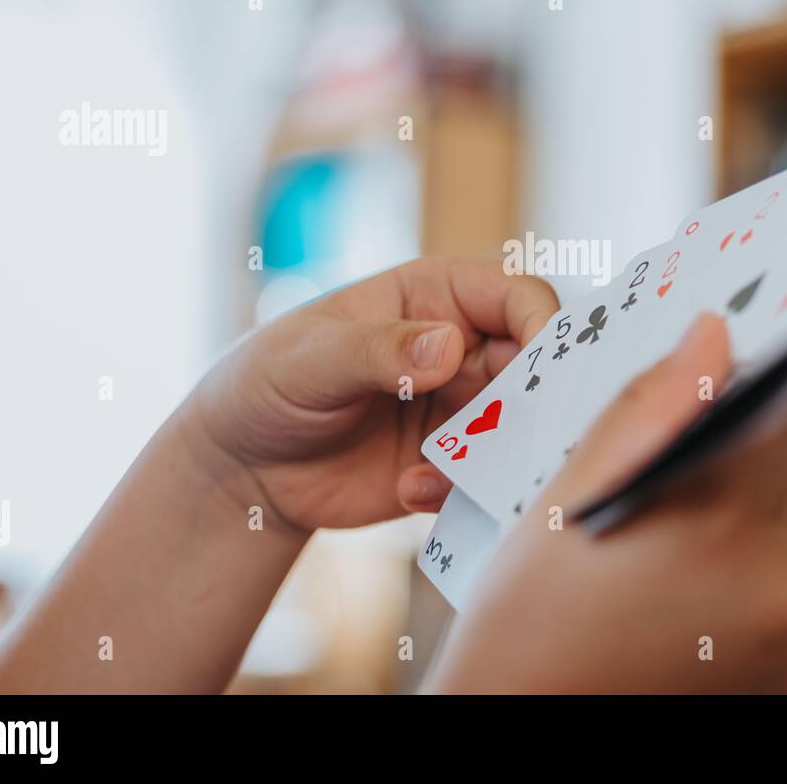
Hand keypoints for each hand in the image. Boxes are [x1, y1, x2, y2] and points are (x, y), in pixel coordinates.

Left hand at [188, 257, 557, 530]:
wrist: (242, 468)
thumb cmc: (267, 382)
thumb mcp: (310, 358)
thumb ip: (377, 350)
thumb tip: (448, 346)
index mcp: (436, 296)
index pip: (517, 295)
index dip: (544, 323)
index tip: (544, 367)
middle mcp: (462, 349)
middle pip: (535, 366)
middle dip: (532, 401)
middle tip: (506, 433)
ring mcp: (460, 409)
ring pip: (518, 428)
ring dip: (497, 455)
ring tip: (437, 469)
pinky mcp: (451, 466)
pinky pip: (485, 480)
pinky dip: (460, 490)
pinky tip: (407, 490)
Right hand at [426, 313, 786, 692]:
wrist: (535, 730)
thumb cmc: (528, 624)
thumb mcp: (565, 502)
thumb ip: (647, 410)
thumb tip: (711, 333)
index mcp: (727, 530)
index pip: (772, 409)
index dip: (728, 387)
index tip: (689, 391)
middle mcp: (785, 583)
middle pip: (780, 464)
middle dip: (726, 451)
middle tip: (654, 475)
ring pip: (785, 515)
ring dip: (737, 505)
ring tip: (660, 534)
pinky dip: (746, 558)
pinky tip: (683, 575)